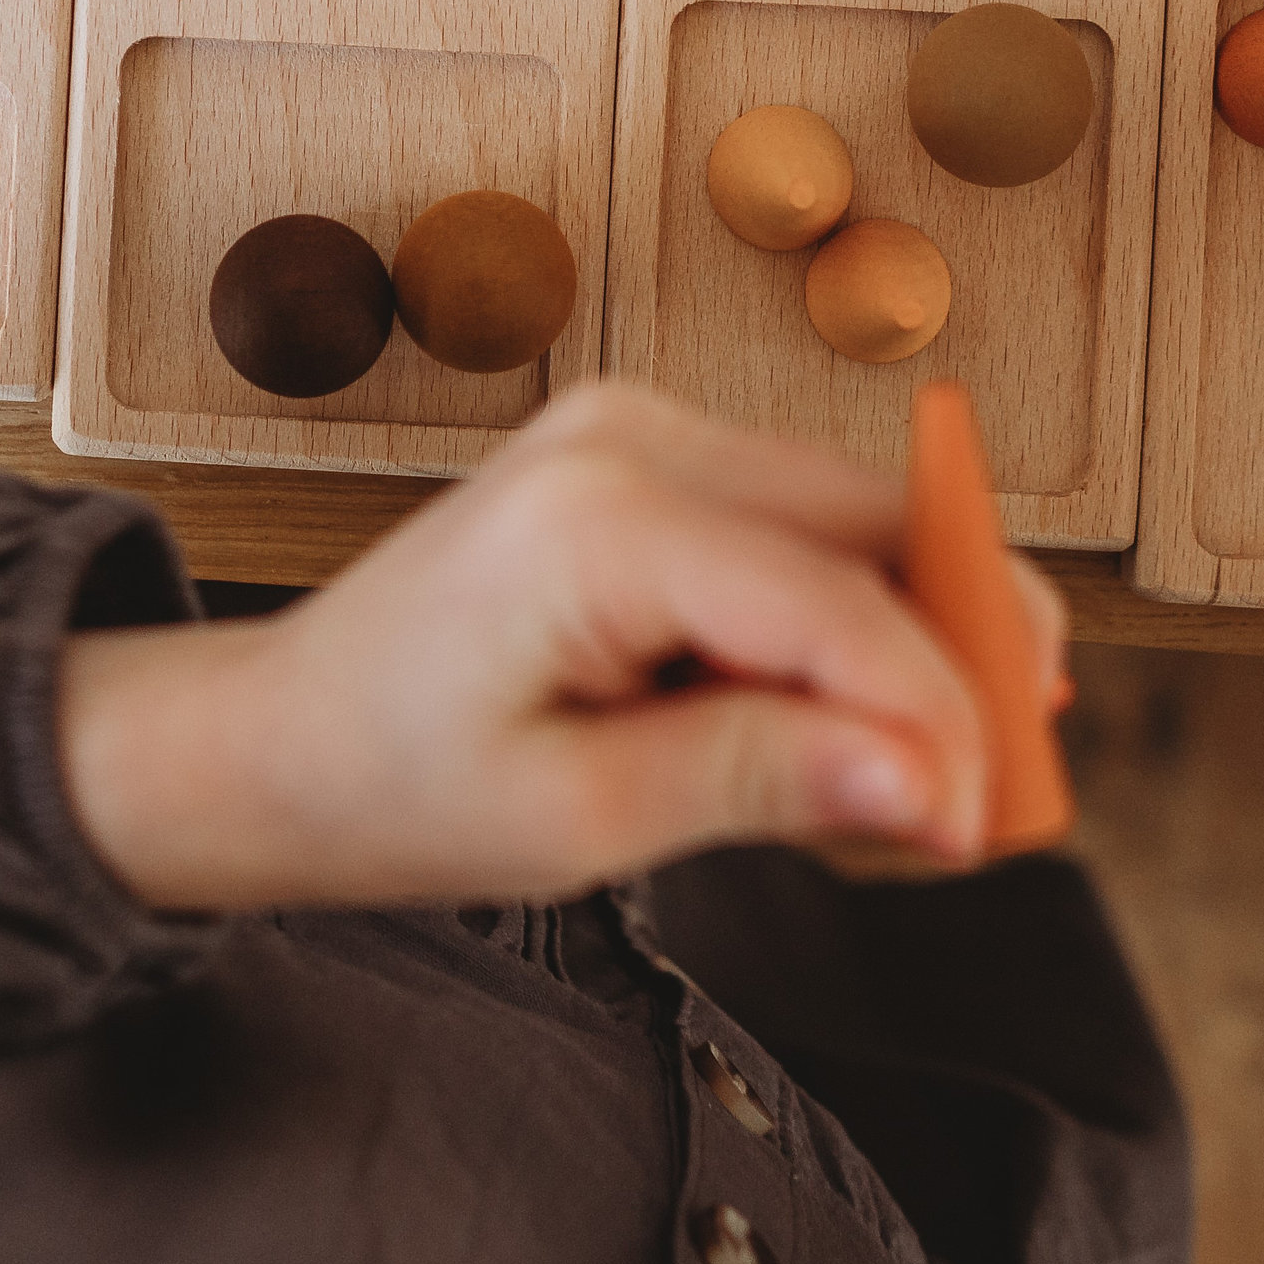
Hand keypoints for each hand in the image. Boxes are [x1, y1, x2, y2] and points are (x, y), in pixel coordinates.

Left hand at [58, 382, 1067, 912]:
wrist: (281, 734)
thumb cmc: (395, 781)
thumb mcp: (581, 819)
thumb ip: (763, 777)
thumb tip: (932, 782)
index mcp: (599, 517)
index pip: (844, 606)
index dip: (943, 722)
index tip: (981, 835)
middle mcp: (632, 435)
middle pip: (885, 532)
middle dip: (955, 672)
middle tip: (960, 820)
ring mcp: (643, 429)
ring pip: (864, 530)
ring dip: (903, 657)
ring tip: (863, 801)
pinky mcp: (651, 456)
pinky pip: (803, 532)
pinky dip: (837, 634)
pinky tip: (800, 738)